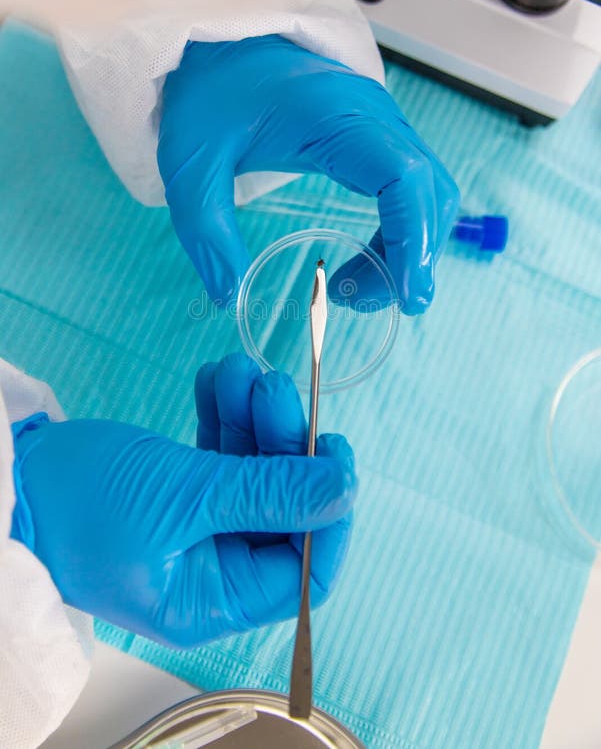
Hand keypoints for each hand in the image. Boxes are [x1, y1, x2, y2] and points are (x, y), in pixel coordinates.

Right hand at [10, 354, 355, 647]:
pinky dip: (222, 417)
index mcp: (214, 598)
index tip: (331, 449)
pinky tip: (213, 380)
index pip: (305, 571)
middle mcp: (212, 569)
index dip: (330, 513)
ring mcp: (196, 527)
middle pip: (280, 507)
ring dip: (252, 418)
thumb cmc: (79, 502)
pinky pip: (219, 455)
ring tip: (237, 370)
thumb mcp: (183, 496)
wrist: (7, 479)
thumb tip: (345, 488)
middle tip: (270, 385)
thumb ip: (268, 491)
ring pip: (252, 471)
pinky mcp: (180, 493)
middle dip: (281, 442)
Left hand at [158, 35, 458, 311]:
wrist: (219, 41)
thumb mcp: (192, 163)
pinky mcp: (375, 135)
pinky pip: (410, 186)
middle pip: (430, 190)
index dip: (412, 238)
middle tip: (369, 303)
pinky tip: (367, 260)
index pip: (402, 177)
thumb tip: (226, 295)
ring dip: (410, 246)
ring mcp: (380, 124)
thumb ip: (207, 231)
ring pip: (428, 190)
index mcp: (335, 117)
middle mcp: (373, 116)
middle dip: (414, 254)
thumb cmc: (209, 90)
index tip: (404, 291)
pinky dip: (401, 229)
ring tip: (358, 290)